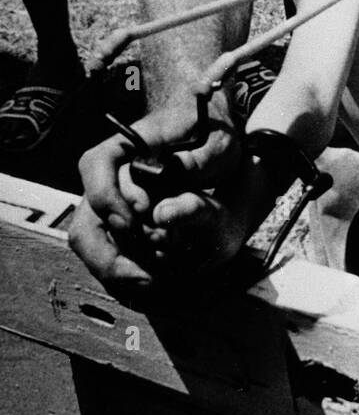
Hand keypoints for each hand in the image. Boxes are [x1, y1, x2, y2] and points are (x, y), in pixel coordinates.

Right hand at [71, 102, 239, 284]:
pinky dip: (126, 272)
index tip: (136, 216)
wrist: (208, 138)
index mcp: (126, 145)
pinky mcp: (120, 227)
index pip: (97, 165)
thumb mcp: (216, 142)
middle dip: (108, 252)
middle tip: (144, 273)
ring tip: (152, 281)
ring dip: (117, 268)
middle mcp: (109, 177)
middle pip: (87, 217)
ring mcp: (111, 204)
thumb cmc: (209, 134)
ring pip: (92, 244)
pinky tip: (153, 279)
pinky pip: (109, 255)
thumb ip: (198, 159)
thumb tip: (177, 174)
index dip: (108, 194)